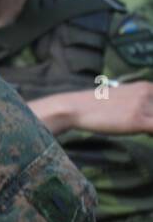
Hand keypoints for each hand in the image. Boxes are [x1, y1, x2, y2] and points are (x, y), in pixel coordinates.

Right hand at [29, 81, 152, 135]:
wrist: (77, 108)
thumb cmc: (96, 104)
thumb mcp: (122, 96)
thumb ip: (138, 101)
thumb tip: (147, 115)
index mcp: (145, 86)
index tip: (147, 118)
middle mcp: (147, 93)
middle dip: (152, 119)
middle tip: (144, 127)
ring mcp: (142, 106)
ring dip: (151, 127)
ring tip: (143, 132)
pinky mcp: (137, 120)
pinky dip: (151, 134)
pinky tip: (146, 136)